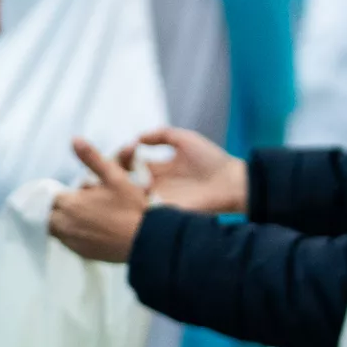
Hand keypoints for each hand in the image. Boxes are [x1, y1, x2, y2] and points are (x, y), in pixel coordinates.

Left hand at [47, 137, 149, 262]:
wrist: (146, 241)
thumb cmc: (131, 208)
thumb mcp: (114, 177)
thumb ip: (91, 158)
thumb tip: (74, 139)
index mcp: (69, 203)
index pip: (49, 196)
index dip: (60, 193)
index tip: (72, 191)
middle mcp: (65, 225)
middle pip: (48, 214)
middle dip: (58, 208)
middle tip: (77, 204)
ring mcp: (72, 241)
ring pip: (56, 229)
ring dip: (64, 222)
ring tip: (85, 216)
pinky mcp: (81, 253)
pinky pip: (68, 242)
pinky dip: (74, 235)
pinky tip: (92, 229)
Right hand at [120, 126, 244, 214]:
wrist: (231, 183)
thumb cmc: (212, 160)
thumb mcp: (184, 139)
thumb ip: (161, 135)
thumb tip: (137, 138)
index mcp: (158, 170)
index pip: (130, 163)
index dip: (124, 154)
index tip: (130, 146)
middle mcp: (153, 186)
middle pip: (123, 179)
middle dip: (114, 168)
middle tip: (122, 159)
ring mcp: (155, 200)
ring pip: (126, 194)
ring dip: (119, 184)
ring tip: (120, 174)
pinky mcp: (161, 212)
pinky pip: (138, 209)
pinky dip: (129, 200)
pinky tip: (128, 188)